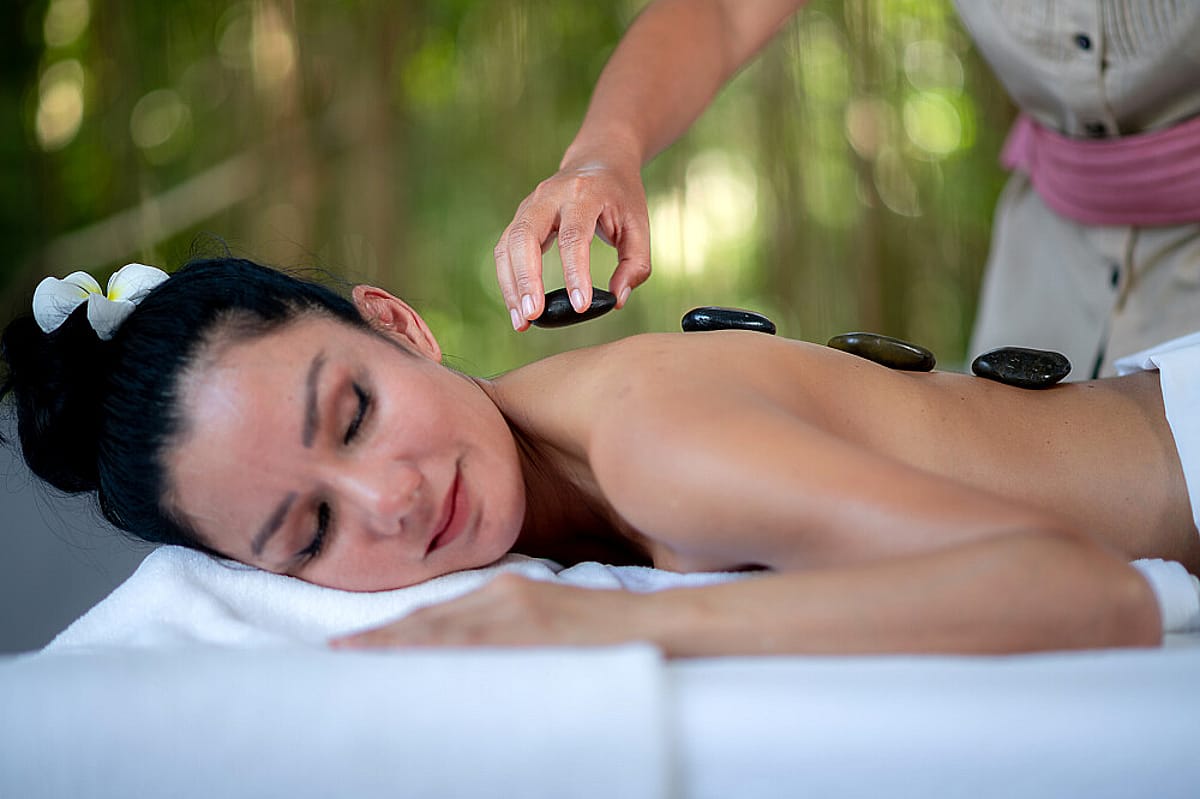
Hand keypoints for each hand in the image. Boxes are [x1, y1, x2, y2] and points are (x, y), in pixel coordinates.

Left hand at [330, 573, 650, 648]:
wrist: (662, 625)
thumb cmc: (612, 631)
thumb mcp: (556, 619)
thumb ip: (517, 627)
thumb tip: (482, 649)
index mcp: (511, 590)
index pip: (441, 614)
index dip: (397, 628)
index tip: (358, 642)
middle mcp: (507, 593)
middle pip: (432, 619)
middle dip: (383, 636)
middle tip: (336, 651)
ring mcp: (519, 609)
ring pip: (443, 628)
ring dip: (395, 642)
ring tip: (353, 655)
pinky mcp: (534, 627)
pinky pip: (473, 641)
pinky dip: (434, 647)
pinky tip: (406, 656)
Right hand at [494, 159, 651, 330]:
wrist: (599, 160)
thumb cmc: (621, 197)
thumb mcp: (639, 225)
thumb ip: (635, 265)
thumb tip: (617, 300)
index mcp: (584, 194)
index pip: (574, 236)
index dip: (575, 273)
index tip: (580, 305)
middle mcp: (550, 196)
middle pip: (526, 236)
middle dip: (527, 279)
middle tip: (534, 315)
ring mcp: (529, 205)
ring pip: (508, 245)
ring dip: (511, 286)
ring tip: (522, 322)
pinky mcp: (520, 218)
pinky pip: (505, 250)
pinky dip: (508, 281)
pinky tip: (518, 307)